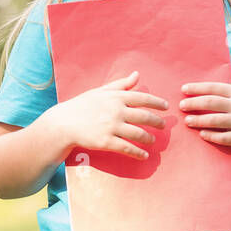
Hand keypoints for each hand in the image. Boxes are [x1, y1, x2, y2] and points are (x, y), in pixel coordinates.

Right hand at [47, 70, 168, 159]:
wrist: (64, 123)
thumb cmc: (82, 106)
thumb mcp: (100, 91)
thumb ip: (120, 84)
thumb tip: (137, 75)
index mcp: (116, 97)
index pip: (143, 98)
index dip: (157, 103)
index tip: (166, 107)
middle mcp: (116, 111)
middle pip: (145, 117)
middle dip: (157, 122)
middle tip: (162, 126)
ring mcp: (111, 127)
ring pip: (139, 134)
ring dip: (149, 138)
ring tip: (152, 141)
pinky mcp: (106, 141)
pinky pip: (128, 148)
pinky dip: (138, 153)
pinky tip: (144, 155)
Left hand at [180, 81, 230, 150]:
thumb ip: (223, 94)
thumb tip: (195, 91)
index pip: (214, 88)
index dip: (197, 88)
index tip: (183, 89)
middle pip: (212, 103)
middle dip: (194, 103)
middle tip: (181, 106)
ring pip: (215, 120)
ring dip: (198, 120)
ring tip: (187, 121)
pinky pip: (222, 137)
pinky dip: (210, 136)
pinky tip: (201, 134)